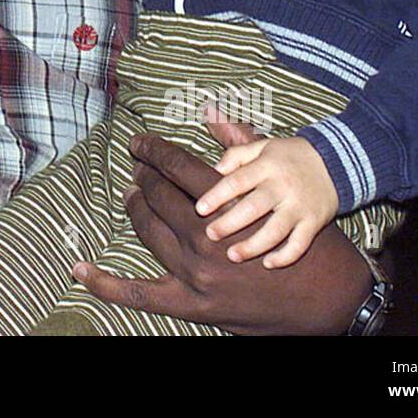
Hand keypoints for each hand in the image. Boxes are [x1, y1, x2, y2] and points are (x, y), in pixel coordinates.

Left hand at [72, 112, 371, 334]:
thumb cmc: (311, 234)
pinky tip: (81, 269)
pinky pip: (140, 294)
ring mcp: (198, 276)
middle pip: (159, 198)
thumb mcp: (281, 186)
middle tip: (138, 167)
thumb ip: (240, 146)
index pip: (175, 167)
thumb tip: (208, 110)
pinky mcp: (196, 307)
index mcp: (228, 203)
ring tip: (132, 196)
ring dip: (137, 211)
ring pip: (150, 235)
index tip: (138, 142)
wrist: (336, 298)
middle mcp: (207, 238)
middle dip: (145, 178)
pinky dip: (106, 283)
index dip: (152, 150)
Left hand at [194, 136, 338, 267]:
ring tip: (232, 255)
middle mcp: (283, 187)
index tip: (200, 209)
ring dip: (254, 245)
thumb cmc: (291, 156)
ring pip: (276, 230)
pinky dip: (285, 256)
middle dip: (230, 223)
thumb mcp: (263, 146)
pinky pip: (300, 244)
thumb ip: (237, 155)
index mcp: (267, 166)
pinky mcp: (314, 222)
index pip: (238, 181)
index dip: (218, 195)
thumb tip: (214, 169)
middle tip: (210, 235)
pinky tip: (267, 264)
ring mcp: (300, 207)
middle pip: (254, 208)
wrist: (336, 162)